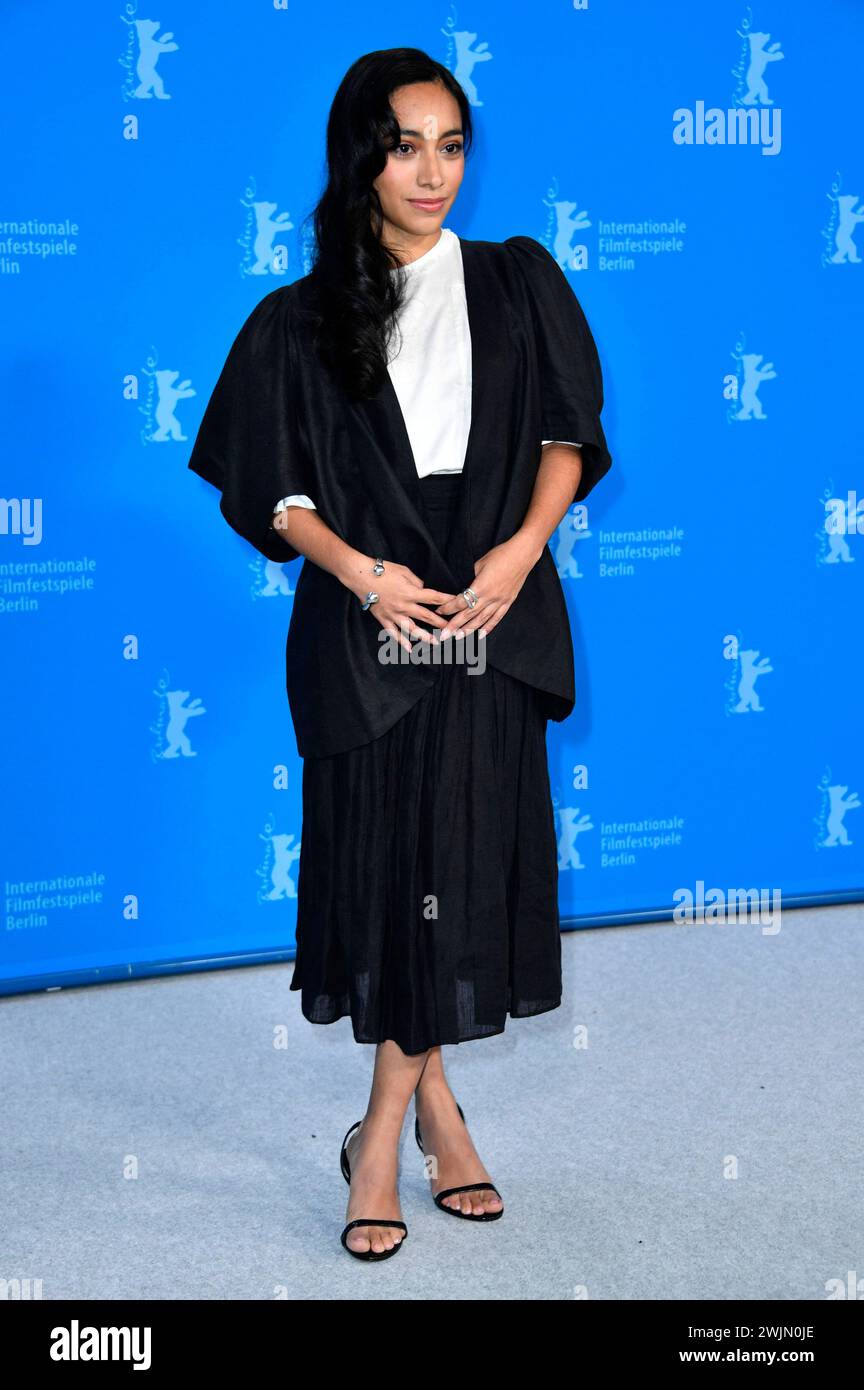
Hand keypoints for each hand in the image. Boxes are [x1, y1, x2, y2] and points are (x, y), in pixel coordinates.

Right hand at [341, 553, 458, 653]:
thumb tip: (424, 589)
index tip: (457, 604)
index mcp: (411, 592)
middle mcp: (404, 606)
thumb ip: (417, 582)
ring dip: (424, 637)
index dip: (447, 601)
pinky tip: (410, 649)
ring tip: (435, 643)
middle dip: (441, 623)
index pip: (434, 598)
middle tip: (452, 629)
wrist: (360, 575)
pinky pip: (393, 633)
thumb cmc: (383, 570)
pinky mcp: (383, 619)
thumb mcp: (404, 571)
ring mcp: (393, 614)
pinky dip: (401, 642)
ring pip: (412, 629)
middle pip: (426, 616)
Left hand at [433, 533, 541, 638]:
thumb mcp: (480, 564)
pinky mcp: (508, 602)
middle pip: (469, 615)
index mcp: (481, 587)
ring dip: (469, 630)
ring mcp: (500, 601)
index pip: (461, 601)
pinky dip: (489, 627)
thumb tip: (464, 586)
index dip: (449, 608)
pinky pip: (497, 618)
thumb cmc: (501, 555)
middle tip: (444, 635)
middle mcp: (490, 597)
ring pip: (482, 619)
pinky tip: (481, 635)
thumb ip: (471, 578)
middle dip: (455, 626)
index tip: (440, 611)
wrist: (522, 554)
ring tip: (458, 637)